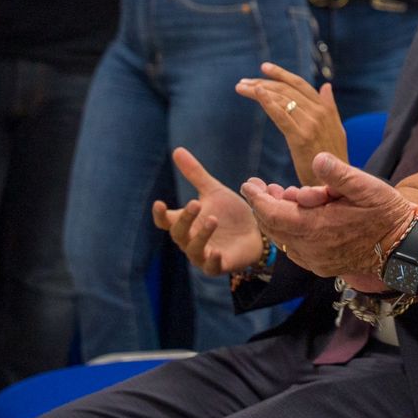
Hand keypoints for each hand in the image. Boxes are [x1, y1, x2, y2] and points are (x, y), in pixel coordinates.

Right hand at [151, 147, 263, 275]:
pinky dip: (213, 261)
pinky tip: (217, 252)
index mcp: (187, 222)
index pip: (165, 221)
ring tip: (213, 219)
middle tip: (196, 203)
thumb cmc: (230, 212)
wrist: (258, 232)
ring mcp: (204, 254)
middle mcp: (190, 240)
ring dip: (201, 235)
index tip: (159, 203)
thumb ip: (195, 174)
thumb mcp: (213, 191)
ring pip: (194, 249)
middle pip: (179, 232)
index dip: (160, 214)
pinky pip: (212, 267)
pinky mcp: (219, 265)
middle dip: (186, 219)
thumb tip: (177, 150)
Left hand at [236, 61, 346, 185]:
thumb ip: (329, 106)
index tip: (264, 68)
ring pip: (282, 99)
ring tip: (242, 88)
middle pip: (287, 90)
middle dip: (264, 82)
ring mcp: (311, 124)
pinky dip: (268, 102)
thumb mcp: (336, 128)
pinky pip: (281, 115)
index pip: (300, 84)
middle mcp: (320, 113)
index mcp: (326, 109)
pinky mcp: (301, 137)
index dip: (282, 74)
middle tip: (244, 82)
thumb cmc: (334, 159)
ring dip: (259, 90)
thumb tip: (326, 87)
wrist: (338, 184)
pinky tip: (256, 93)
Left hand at [242, 153, 417, 281]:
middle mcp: (311, 248)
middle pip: (273, 228)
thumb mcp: (368, 187)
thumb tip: (316, 158)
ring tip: (280, 197)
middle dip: (263, 206)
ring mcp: (315, 260)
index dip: (257, 198)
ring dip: (275, 218)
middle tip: (260, 186)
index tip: (248, 184)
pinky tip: (297, 217)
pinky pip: (295, 250)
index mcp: (317, 227)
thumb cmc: (387, 214)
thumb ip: (339, 174)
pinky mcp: (322, 266)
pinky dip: (288, 232)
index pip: (273, 213)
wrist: (403, 249)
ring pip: (283, 240)